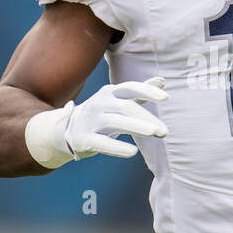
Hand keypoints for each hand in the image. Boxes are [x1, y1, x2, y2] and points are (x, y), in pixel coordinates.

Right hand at [26, 77, 168, 167]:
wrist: (66, 130)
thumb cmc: (100, 114)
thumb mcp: (118, 100)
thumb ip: (140, 92)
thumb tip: (162, 81)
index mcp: (109, 92)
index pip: (130, 88)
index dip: (148, 91)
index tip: (166, 98)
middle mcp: (100, 103)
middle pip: (126, 107)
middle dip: (147, 118)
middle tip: (165, 132)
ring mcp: (91, 121)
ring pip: (115, 122)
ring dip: (136, 127)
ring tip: (153, 133)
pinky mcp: (84, 139)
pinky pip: (102, 142)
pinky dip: (117, 147)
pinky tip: (132, 152)